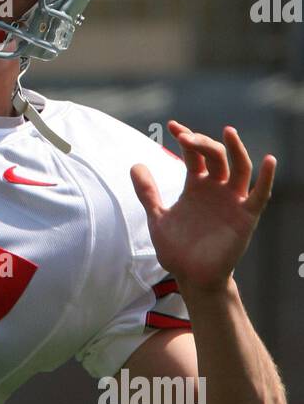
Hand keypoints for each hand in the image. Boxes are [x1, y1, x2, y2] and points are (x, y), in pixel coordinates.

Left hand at [130, 120, 276, 293]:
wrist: (191, 277)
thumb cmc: (177, 249)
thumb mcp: (158, 218)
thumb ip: (148, 193)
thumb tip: (135, 165)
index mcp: (196, 186)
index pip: (194, 154)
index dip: (186, 138)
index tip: (172, 126)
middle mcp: (216, 189)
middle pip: (215, 156)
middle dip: (202, 142)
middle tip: (186, 137)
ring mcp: (232, 201)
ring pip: (239, 167)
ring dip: (235, 149)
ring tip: (228, 131)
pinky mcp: (246, 216)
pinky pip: (260, 194)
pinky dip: (266, 178)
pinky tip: (268, 160)